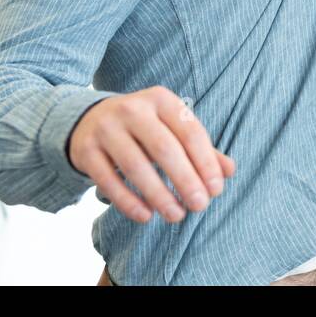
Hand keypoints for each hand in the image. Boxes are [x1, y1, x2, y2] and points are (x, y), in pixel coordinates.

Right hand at [68, 86, 235, 224]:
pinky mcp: (86, 150)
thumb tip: (229, 171)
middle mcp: (133, 109)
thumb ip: (201, 149)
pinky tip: (146, 216)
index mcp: (161, 99)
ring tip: (176, 216)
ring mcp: (106, 128)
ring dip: (159, 196)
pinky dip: (129, 202)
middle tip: (200, 206)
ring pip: (135, 167)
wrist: (90, 119)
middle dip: (185, 181)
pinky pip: (108, 180)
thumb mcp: (172, 129)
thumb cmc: (145, 128)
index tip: (217, 190)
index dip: (206, 163)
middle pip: (165, 149)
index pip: (191, 132)